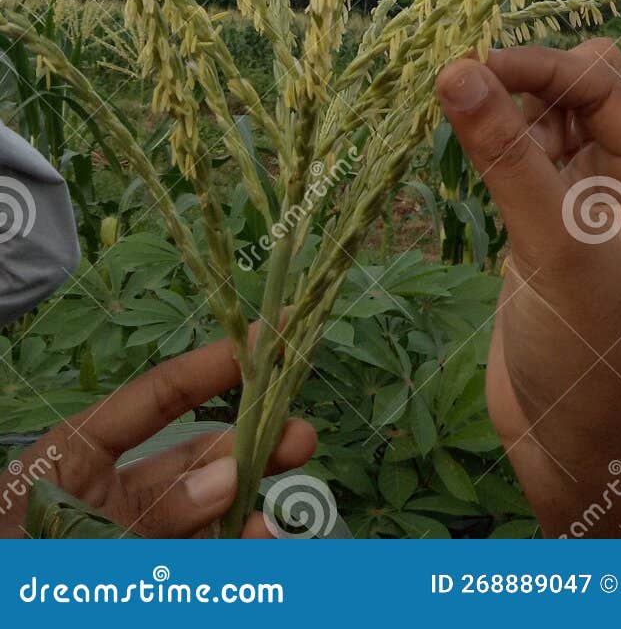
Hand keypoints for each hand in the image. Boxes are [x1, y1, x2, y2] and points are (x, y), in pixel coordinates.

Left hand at [0, 332, 316, 537]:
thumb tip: (229, 474)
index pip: (156, 398)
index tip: (269, 331)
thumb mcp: (69, 530)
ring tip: (281, 524)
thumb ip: (151, 509)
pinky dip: (232, 556)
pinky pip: (197, 563)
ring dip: (248, 512)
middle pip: (192, 458)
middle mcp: (107, 494)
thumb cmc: (15, 559)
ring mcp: (127, 542)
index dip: (214, 365)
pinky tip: (260, 547)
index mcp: (75, 456)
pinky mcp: (146, 579)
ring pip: (203, 517)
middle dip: (252, 446)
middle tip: (301, 438)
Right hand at [437, 42, 620, 539]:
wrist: (577, 451)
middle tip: (459, 87)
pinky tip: (460, 149)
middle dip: (523, 79)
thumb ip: (507, 158)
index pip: (601, 81)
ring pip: (545, 116)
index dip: (536, 64)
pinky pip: (522, 156)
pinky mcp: (547, 222)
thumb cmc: (591, 354)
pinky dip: (491, 144)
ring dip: (504, 109)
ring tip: (454, 118)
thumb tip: (456, 70)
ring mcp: (589, 198)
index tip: (467, 62)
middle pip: (578, 86)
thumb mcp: (554, 250)